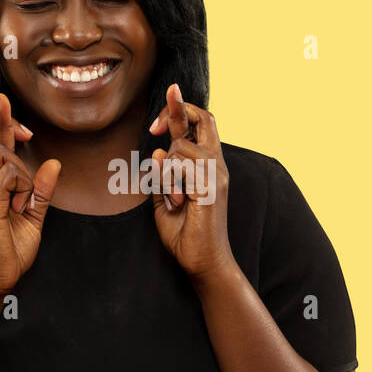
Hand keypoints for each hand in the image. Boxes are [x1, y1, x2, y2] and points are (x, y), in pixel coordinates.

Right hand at [0, 93, 60, 297]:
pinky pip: (8, 175)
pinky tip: (22, 203)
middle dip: (3, 123)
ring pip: (1, 155)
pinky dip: (23, 183)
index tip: (8, 104)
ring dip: (21, 168)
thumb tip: (54, 164)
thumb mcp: (33, 217)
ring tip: (24, 197)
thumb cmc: (8, 253)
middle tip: (28, 132)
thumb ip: (41, 191)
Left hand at [147, 83, 234, 283]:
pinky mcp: (211, 188)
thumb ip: (163, 175)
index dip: (180, 110)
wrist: (203, 262)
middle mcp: (217, 165)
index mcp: (208, 165)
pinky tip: (178, 202)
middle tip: (154, 125)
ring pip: (180, 148)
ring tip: (174, 198)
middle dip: (177, 108)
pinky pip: (180, 167)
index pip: (200, 124)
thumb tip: (156, 153)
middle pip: (204, 118)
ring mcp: (216, 175)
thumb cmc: (185, 233)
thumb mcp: (165, 198)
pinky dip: (169, 182)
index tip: (156, 123)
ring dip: (166, 170)